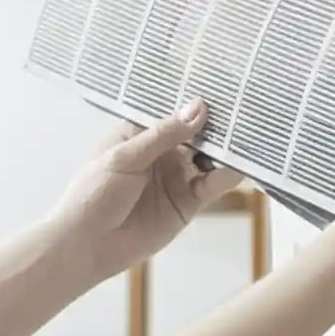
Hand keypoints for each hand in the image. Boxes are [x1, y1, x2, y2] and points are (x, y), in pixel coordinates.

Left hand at [51, 98, 242, 279]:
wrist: (86, 246)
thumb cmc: (94, 194)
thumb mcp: (125, 157)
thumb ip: (164, 135)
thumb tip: (198, 108)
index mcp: (141, 133)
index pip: (174, 112)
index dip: (196, 103)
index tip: (223, 90)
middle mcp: (162, 152)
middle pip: (197, 134)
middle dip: (218, 126)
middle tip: (244, 112)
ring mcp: (176, 177)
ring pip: (209, 159)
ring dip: (226, 150)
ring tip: (248, 138)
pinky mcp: (187, 203)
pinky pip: (212, 186)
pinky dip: (227, 176)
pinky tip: (239, 166)